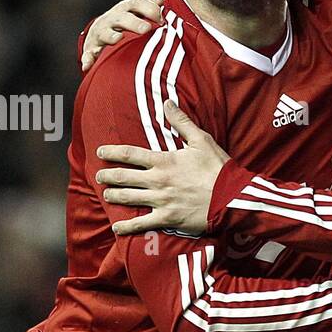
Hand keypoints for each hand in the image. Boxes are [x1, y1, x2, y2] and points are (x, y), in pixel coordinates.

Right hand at [81, 0, 164, 71]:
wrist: (99, 33)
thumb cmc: (125, 22)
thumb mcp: (137, 11)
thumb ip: (150, 7)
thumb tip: (162, 1)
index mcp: (127, 9)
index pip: (137, 1)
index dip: (149, 7)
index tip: (162, 18)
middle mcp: (114, 18)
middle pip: (122, 16)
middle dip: (134, 22)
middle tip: (146, 29)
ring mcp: (102, 32)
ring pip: (105, 32)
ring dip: (112, 36)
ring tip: (118, 39)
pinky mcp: (92, 48)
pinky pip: (89, 53)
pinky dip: (88, 59)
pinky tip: (88, 65)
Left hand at [96, 101, 228, 235]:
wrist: (233, 197)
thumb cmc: (219, 168)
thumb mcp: (202, 140)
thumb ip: (182, 122)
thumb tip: (167, 103)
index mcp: (164, 161)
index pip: (129, 154)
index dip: (111, 152)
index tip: (100, 152)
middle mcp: (158, 180)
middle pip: (123, 177)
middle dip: (108, 176)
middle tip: (99, 176)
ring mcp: (161, 200)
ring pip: (128, 198)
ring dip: (113, 197)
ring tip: (106, 195)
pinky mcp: (168, 218)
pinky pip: (141, 224)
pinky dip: (126, 226)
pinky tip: (116, 228)